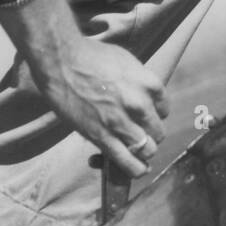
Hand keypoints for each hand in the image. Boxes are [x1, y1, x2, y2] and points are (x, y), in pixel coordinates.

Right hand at [37, 34, 169, 179]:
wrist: (60, 61)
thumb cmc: (90, 56)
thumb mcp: (125, 60)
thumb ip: (139, 81)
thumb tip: (144, 96)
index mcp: (148, 83)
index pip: (165, 109)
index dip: (154, 114)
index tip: (144, 114)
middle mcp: (139, 104)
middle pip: (158, 132)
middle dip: (149, 134)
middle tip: (137, 132)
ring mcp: (121, 122)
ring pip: (147, 150)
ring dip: (142, 152)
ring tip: (134, 149)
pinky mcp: (102, 137)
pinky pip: (128, 163)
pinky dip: (135, 170)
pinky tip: (137, 169)